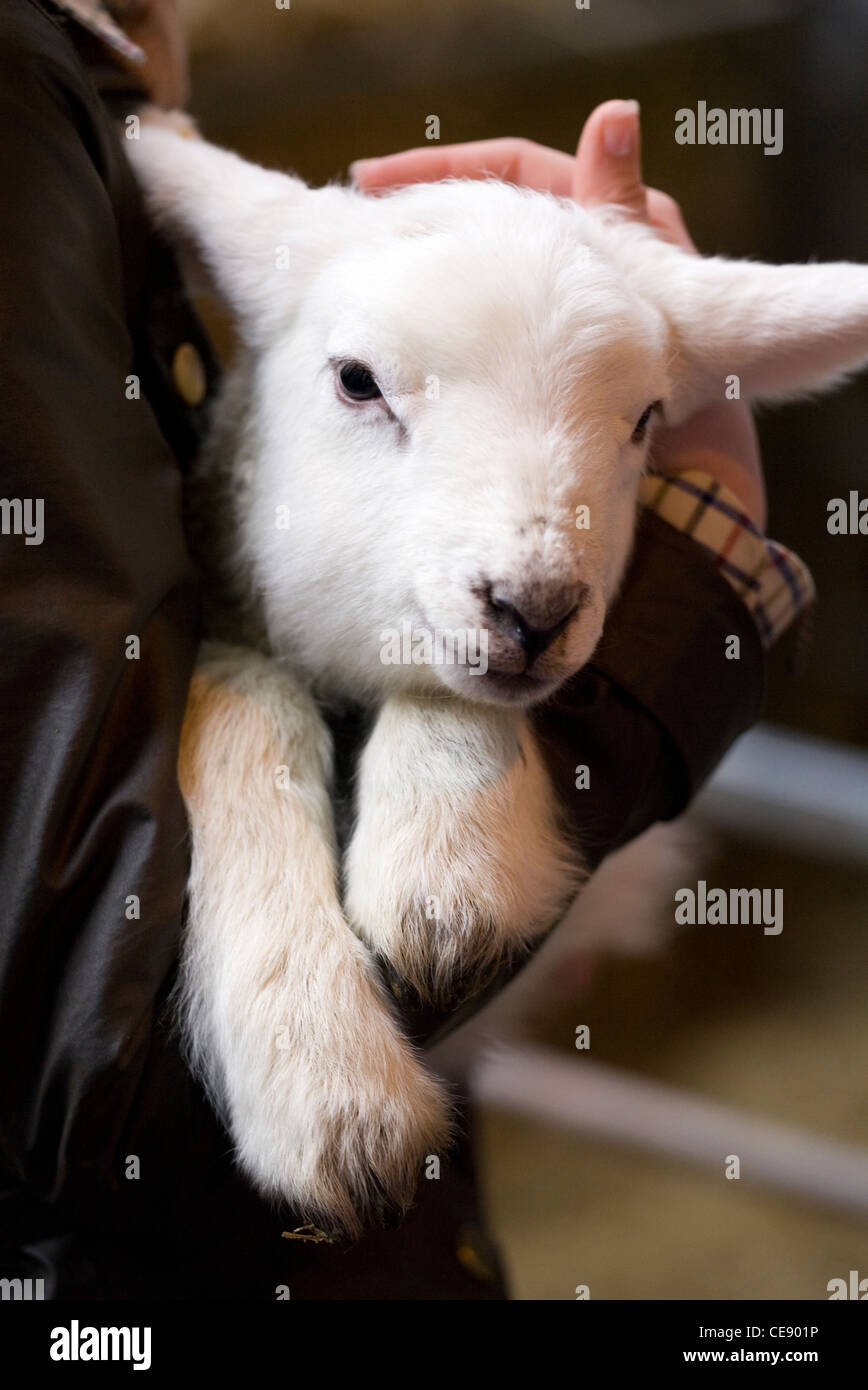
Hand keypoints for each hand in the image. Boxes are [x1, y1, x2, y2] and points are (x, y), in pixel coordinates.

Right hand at [352, 100, 765, 527]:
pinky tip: (398, 342)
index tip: (373, 180)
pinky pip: (482, 340)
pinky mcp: (541, 377)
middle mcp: (579, 270)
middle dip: (420, 221)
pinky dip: (441, 336)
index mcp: (614, 228)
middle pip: (483, 222)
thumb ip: (622, 209)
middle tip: (355, 227)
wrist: (692, 494)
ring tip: (364, 280)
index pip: (514, 170)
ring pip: (476, 282)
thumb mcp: (658, 286)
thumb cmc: (689, 387)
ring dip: (421, 279)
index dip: (445, 168)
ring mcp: (555, 326)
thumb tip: (615, 112)